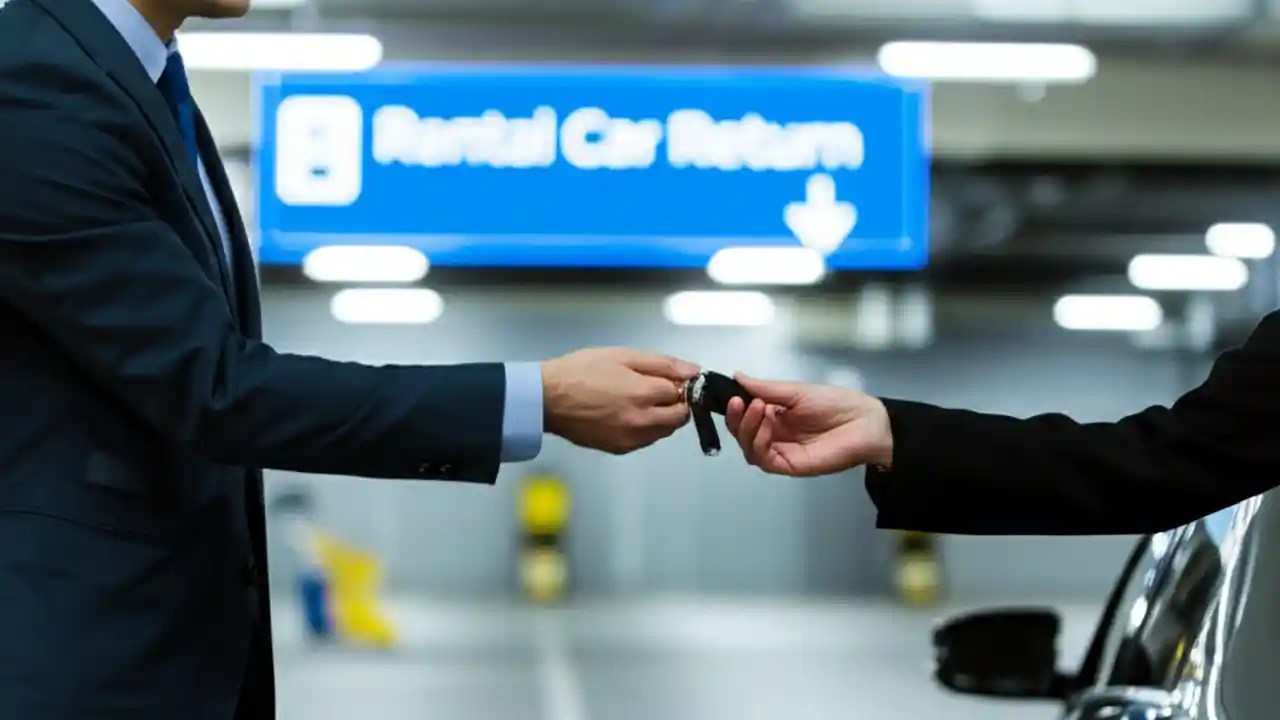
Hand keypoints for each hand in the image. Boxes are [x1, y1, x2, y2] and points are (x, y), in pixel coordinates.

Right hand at [542, 348, 699, 454]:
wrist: (547, 398)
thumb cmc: (580, 372)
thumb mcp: (623, 356)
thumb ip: (663, 364)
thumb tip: (693, 372)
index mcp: (643, 394)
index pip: (683, 393)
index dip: (678, 384)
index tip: (667, 379)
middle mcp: (641, 422)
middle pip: (679, 417)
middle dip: (675, 403)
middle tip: (655, 390)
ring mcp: (631, 439)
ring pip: (664, 431)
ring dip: (661, 417)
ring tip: (636, 401)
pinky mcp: (620, 449)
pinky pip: (646, 440)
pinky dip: (645, 429)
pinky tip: (626, 414)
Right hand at [725, 374, 892, 476]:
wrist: (864, 422)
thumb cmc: (835, 403)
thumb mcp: (796, 391)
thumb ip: (766, 387)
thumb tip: (737, 376)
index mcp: (774, 416)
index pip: (744, 416)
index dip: (733, 408)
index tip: (731, 394)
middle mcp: (774, 435)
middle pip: (741, 434)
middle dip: (735, 418)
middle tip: (739, 401)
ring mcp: (781, 452)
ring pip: (748, 448)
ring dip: (747, 428)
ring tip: (758, 407)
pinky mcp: (789, 466)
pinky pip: (764, 459)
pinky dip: (760, 441)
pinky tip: (769, 422)